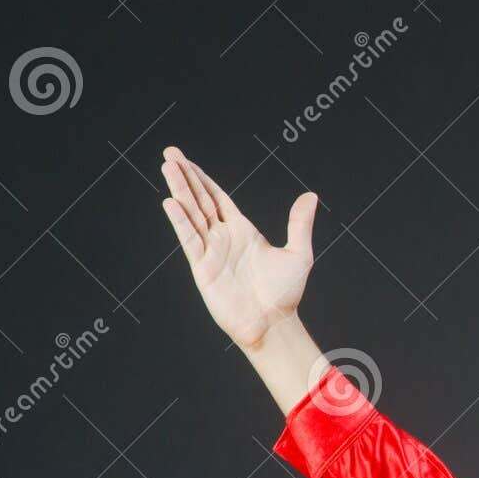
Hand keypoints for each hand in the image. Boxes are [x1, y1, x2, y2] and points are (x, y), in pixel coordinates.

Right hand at [158, 145, 318, 351]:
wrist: (274, 324)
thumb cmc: (286, 294)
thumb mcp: (299, 254)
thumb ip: (299, 224)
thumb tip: (310, 195)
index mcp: (242, 231)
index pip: (217, 198)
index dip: (202, 178)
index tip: (187, 160)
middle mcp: (223, 238)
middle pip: (200, 200)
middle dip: (185, 177)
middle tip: (169, 153)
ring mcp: (211, 251)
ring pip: (191, 214)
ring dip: (180, 191)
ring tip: (168, 167)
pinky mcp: (203, 268)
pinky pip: (190, 240)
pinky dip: (180, 221)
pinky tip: (171, 202)